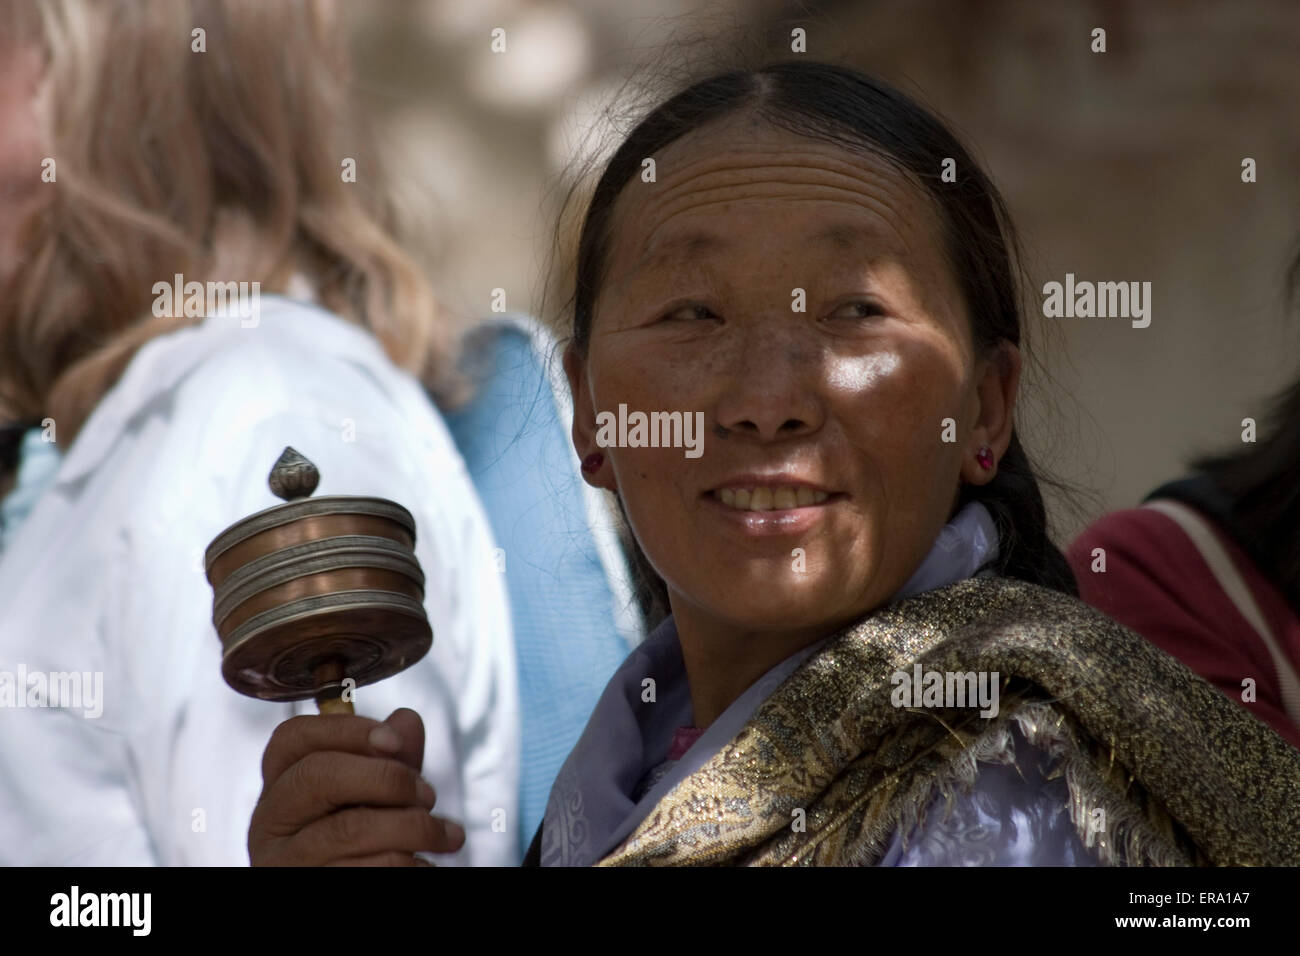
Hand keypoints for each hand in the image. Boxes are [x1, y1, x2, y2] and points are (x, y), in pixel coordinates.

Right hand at [249, 707, 465, 865]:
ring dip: (413, 827)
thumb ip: (390, 761)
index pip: (292, 737)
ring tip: (444, 835)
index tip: (395, 741)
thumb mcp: (378, 798)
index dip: (346, 729)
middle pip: (317, 774)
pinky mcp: (307, 885)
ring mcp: (284, 861)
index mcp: (281, 786)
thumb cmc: (366, 847)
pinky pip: (365, 869)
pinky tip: (424, 863)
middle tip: (428, 795)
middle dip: (386, 777)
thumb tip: (406, 720)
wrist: (355, 897)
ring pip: (348, 828)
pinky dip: (409, 863)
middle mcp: (270, 822)